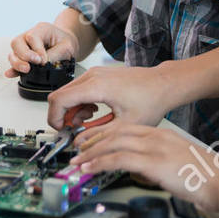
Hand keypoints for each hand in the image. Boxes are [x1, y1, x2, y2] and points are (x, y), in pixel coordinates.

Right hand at [4, 22, 78, 77]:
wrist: (67, 44)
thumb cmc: (66, 42)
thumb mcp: (67, 47)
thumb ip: (54, 55)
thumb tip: (43, 65)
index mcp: (42, 29)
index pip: (32, 37)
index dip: (36, 50)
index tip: (42, 61)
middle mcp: (29, 35)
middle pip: (17, 42)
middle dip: (22, 55)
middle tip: (30, 66)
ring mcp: (24, 46)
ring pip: (13, 52)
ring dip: (17, 63)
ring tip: (26, 70)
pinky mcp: (23, 56)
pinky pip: (15, 62)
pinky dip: (13, 69)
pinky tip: (11, 74)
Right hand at [46, 63, 174, 129]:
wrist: (162, 84)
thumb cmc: (150, 100)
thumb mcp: (124, 126)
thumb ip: (98, 136)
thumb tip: (80, 144)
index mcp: (96, 86)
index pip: (59, 100)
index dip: (55, 118)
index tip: (61, 131)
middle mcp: (92, 76)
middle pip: (60, 95)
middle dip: (63, 116)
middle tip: (75, 130)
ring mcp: (94, 73)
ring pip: (68, 92)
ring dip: (72, 110)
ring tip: (89, 122)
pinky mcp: (98, 75)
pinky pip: (78, 89)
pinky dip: (79, 103)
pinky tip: (94, 113)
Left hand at [71, 123, 218, 215]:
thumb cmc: (202, 175)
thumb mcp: (174, 162)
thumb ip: (154, 161)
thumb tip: (137, 170)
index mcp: (160, 134)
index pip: (123, 129)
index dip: (102, 135)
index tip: (89, 142)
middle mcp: (155, 137)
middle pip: (114, 133)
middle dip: (92, 141)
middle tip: (77, 150)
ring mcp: (153, 148)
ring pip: (113, 144)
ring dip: (91, 152)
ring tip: (78, 161)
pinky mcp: (153, 162)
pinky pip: (118, 159)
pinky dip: (100, 163)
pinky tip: (90, 168)